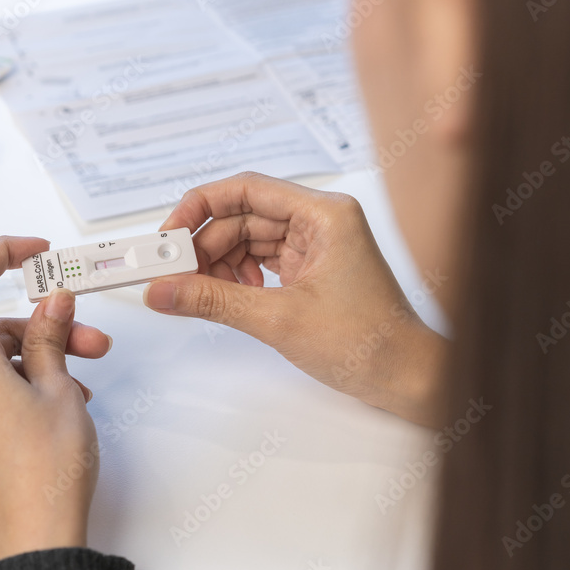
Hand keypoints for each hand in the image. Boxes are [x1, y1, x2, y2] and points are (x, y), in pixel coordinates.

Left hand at [0, 236, 111, 561]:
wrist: (35, 543)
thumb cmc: (47, 471)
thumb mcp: (60, 390)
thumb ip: (51, 337)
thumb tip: (52, 302)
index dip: (4, 254)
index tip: (37, 253)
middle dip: (46, 324)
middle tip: (93, 339)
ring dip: (42, 357)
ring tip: (86, 379)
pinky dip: (27, 383)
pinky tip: (64, 402)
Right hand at [144, 172, 446, 425]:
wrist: (405, 379)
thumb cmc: (367, 343)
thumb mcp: (278, 319)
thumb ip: (214, 300)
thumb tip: (163, 289)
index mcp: (324, 214)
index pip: (248, 189)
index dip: (201, 207)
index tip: (169, 234)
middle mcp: (321, 221)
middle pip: (243, 216)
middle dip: (206, 245)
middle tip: (172, 272)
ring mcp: (317, 245)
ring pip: (249, 239)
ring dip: (219, 264)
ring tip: (198, 290)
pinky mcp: (312, 270)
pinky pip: (262, 261)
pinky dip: (238, 277)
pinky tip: (228, 294)